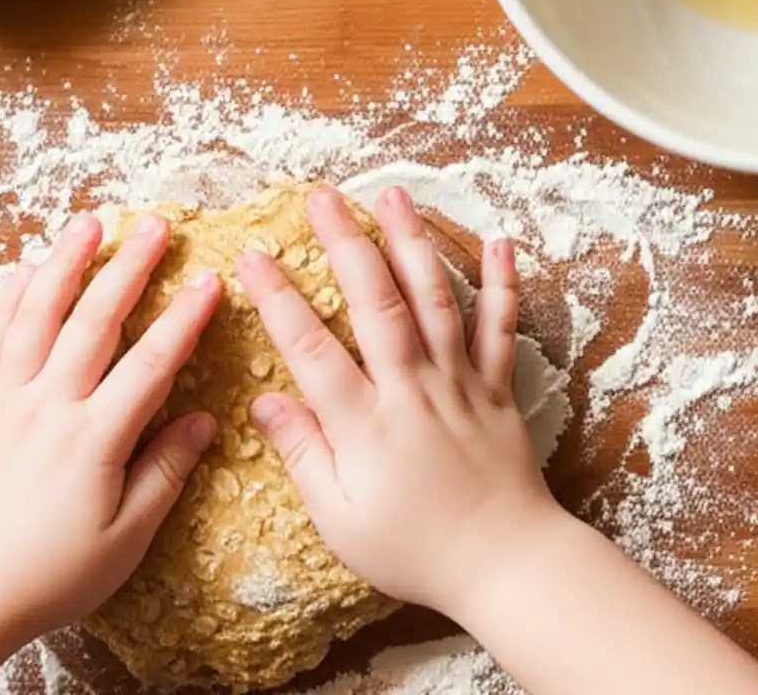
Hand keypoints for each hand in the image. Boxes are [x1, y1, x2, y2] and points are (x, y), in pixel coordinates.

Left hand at [0, 212, 222, 636]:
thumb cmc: (52, 574)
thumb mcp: (126, 537)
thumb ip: (165, 471)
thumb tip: (204, 419)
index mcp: (93, 439)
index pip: (150, 364)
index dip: (183, 319)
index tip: (210, 281)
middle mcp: (47, 407)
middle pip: (93, 321)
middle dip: (128, 267)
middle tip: (155, 225)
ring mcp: (5, 402)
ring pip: (36, 315)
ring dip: (65, 263)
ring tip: (87, 222)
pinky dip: (9, 300)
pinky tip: (23, 271)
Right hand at [235, 187, 562, 612]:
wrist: (504, 563)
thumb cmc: (415, 550)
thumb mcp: (340, 519)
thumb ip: (303, 455)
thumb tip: (264, 401)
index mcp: (364, 423)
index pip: (310, 347)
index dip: (277, 298)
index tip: (253, 256)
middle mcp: (411, 390)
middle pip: (375, 302)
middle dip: (345, 243)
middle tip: (321, 197)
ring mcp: (458, 384)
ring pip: (434, 300)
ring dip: (412, 242)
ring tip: (392, 194)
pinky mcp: (497, 390)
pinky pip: (501, 329)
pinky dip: (502, 284)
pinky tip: (499, 242)